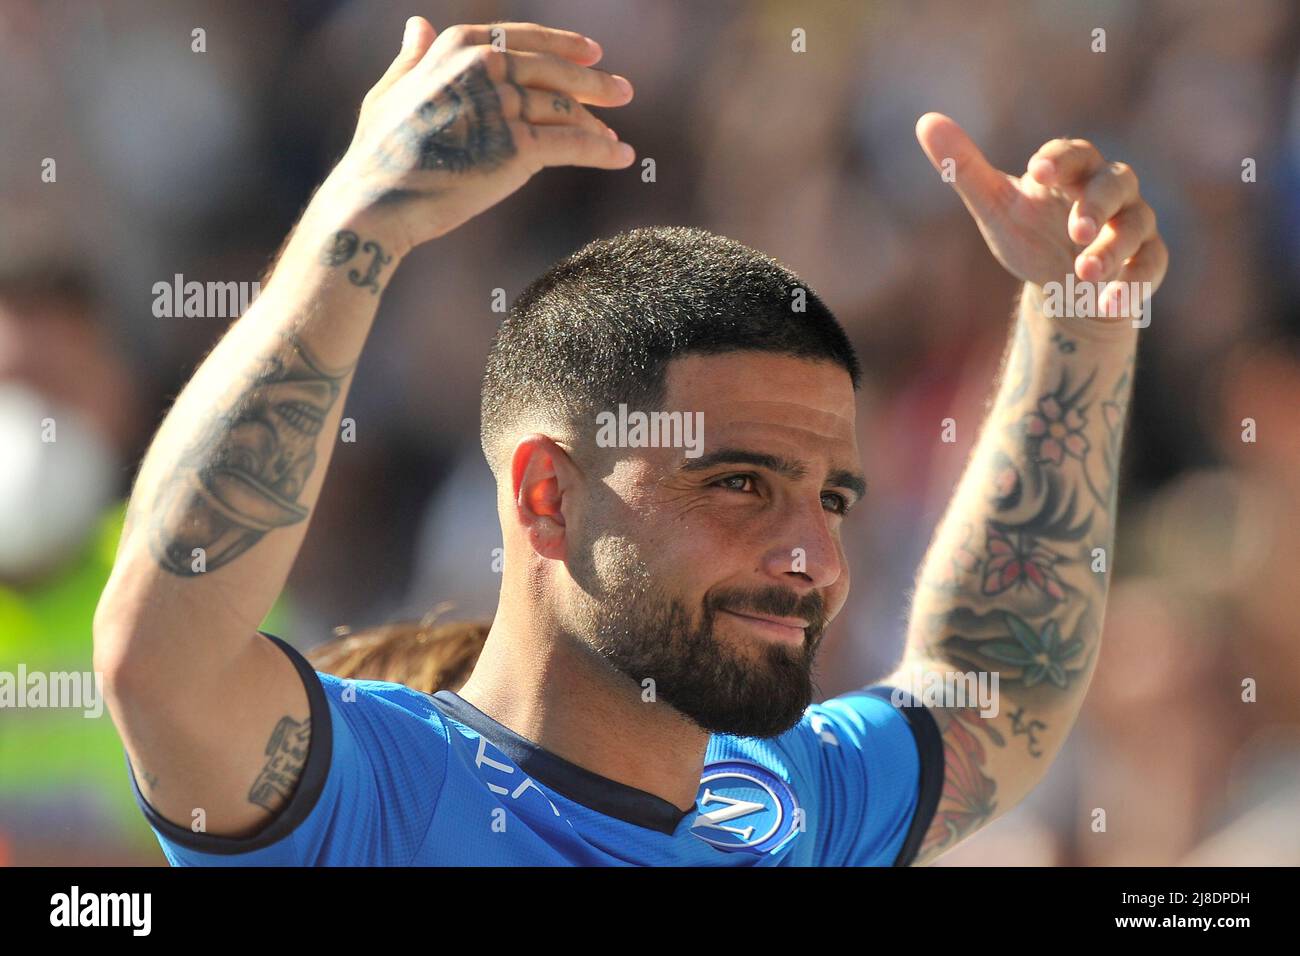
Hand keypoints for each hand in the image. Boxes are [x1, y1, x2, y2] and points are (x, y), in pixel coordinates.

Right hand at [327, 18, 635, 255]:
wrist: (378, 201)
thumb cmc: (378, 154)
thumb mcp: (390, 91)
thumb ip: (413, 58)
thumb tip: (418, 24)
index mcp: (457, 46)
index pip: (524, 39)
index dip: (563, 45)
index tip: (591, 53)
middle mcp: (484, 66)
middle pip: (554, 71)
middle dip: (594, 81)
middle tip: (623, 90)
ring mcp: (504, 105)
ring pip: (566, 108)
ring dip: (598, 120)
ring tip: (618, 133)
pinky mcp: (519, 148)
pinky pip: (573, 144)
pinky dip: (603, 150)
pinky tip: (622, 156)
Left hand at [915, 112, 1166, 317]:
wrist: (1063, 288)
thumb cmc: (1031, 235)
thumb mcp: (995, 205)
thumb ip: (965, 168)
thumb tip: (925, 121)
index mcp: (1071, 172)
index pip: (1072, 154)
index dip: (1058, 160)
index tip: (1037, 171)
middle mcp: (1109, 191)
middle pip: (1115, 182)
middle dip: (1096, 204)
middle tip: (1075, 231)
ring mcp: (1132, 224)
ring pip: (1135, 224)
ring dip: (1113, 248)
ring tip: (1085, 273)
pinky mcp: (1147, 259)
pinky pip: (1150, 264)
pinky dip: (1133, 284)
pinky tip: (1110, 303)